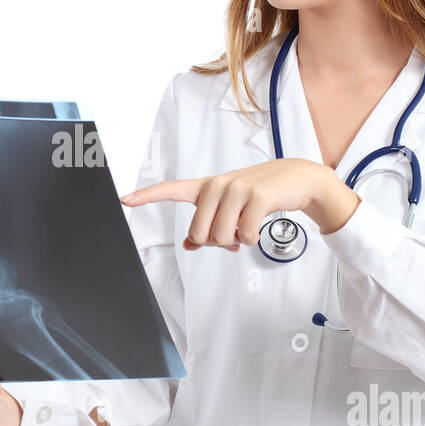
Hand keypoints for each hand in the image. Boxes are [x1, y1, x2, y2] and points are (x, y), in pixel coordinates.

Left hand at [120, 158, 358, 244]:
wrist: (299, 179)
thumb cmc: (261, 195)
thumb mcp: (232, 209)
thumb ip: (209, 224)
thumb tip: (189, 246)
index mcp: (208, 187)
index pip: (172, 190)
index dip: (147, 196)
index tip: (125, 199)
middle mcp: (218, 185)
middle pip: (200, 234)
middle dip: (217, 244)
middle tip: (233, 236)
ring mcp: (236, 188)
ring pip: (221, 238)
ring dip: (237, 242)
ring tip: (247, 228)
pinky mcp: (256, 196)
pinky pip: (244, 236)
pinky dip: (252, 240)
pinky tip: (258, 228)